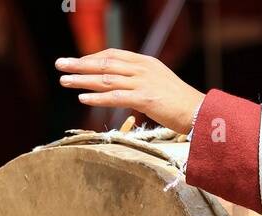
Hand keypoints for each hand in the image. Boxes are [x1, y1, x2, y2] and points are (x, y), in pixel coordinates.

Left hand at [56, 49, 204, 134]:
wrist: (200, 113)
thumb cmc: (182, 103)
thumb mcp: (161, 84)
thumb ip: (142, 81)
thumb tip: (123, 88)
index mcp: (147, 63)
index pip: (114, 55)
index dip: (92, 57)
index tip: (77, 62)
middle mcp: (143, 69)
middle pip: (105, 63)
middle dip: (80, 64)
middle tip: (60, 65)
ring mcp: (144, 83)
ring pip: (106, 78)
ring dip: (82, 80)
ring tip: (64, 81)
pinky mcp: (145, 99)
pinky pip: (116, 96)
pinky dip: (97, 98)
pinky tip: (83, 98)